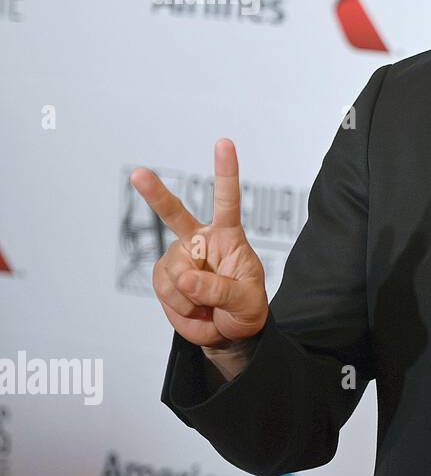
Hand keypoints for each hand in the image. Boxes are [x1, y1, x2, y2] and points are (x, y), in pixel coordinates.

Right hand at [130, 138, 268, 350]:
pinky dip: (180, 310)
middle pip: (174, 214)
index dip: (226, 172)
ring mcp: (179, 258)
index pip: (227, 201)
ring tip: (208, 309)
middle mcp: (200, 241)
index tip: (224, 142)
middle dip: (155, 194)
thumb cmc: (246, 310)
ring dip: (190, 300)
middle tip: (139, 174)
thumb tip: (185, 279)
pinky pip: (164, 292)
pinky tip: (195, 311)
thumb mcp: (247, 303)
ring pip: (173, 274)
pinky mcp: (164, 277)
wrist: (229, 333)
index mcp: (228, 237)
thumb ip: (220, 290)